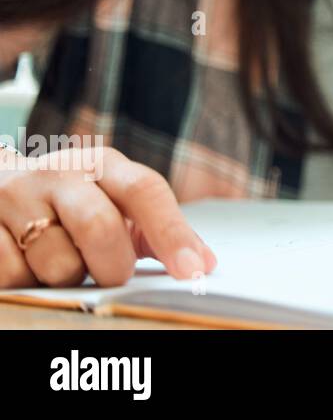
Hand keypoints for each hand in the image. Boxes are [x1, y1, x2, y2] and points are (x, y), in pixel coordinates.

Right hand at [0, 144, 216, 287]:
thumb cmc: (68, 201)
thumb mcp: (111, 200)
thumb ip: (155, 229)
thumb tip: (202, 263)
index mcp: (100, 163)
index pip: (145, 191)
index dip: (172, 233)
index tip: (193, 270)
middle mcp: (58, 172)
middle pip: (100, 227)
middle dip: (114, 266)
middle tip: (114, 275)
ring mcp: (14, 197)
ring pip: (57, 264)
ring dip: (67, 277)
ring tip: (61, 260)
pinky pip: (14, 276)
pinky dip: (28, 283)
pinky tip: (28, 262)